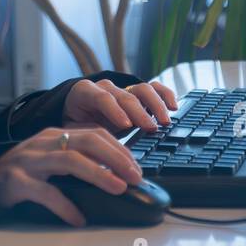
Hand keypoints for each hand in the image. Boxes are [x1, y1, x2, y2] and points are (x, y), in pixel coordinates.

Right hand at [0, 127, 143, 226]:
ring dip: (98, 173)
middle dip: (116, 157)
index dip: (119, 148)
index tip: (136, 166)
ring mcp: (30, 160)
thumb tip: (114, 174)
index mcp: (56, 135)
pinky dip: (64, 205)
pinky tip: (78, 218)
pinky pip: (45, 192)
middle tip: (135, 175)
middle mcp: (44, 142)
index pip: (94, 133)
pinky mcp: (16, 181)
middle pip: (87, 141)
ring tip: (117, 188)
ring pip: (69, 160)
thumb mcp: (51, 159)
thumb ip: (77, 160)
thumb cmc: (21, 172)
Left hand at [62, 78, 177, 133]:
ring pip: (142, 89)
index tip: (126, 125)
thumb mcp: (72, 132)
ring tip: (165, 122)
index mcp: (84, 93)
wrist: (74, 116)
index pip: (101, 97)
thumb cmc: (73, 126)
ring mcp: (123, 89)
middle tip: (151, 128)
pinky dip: (165, 95)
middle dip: (139, 112)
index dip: (115, 110)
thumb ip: (83, 140)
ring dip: (155, 105)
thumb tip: (95, 158)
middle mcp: (106, 87)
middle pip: (125, 95)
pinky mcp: (136, 94)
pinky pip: (154, 88)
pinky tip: (173, 107)